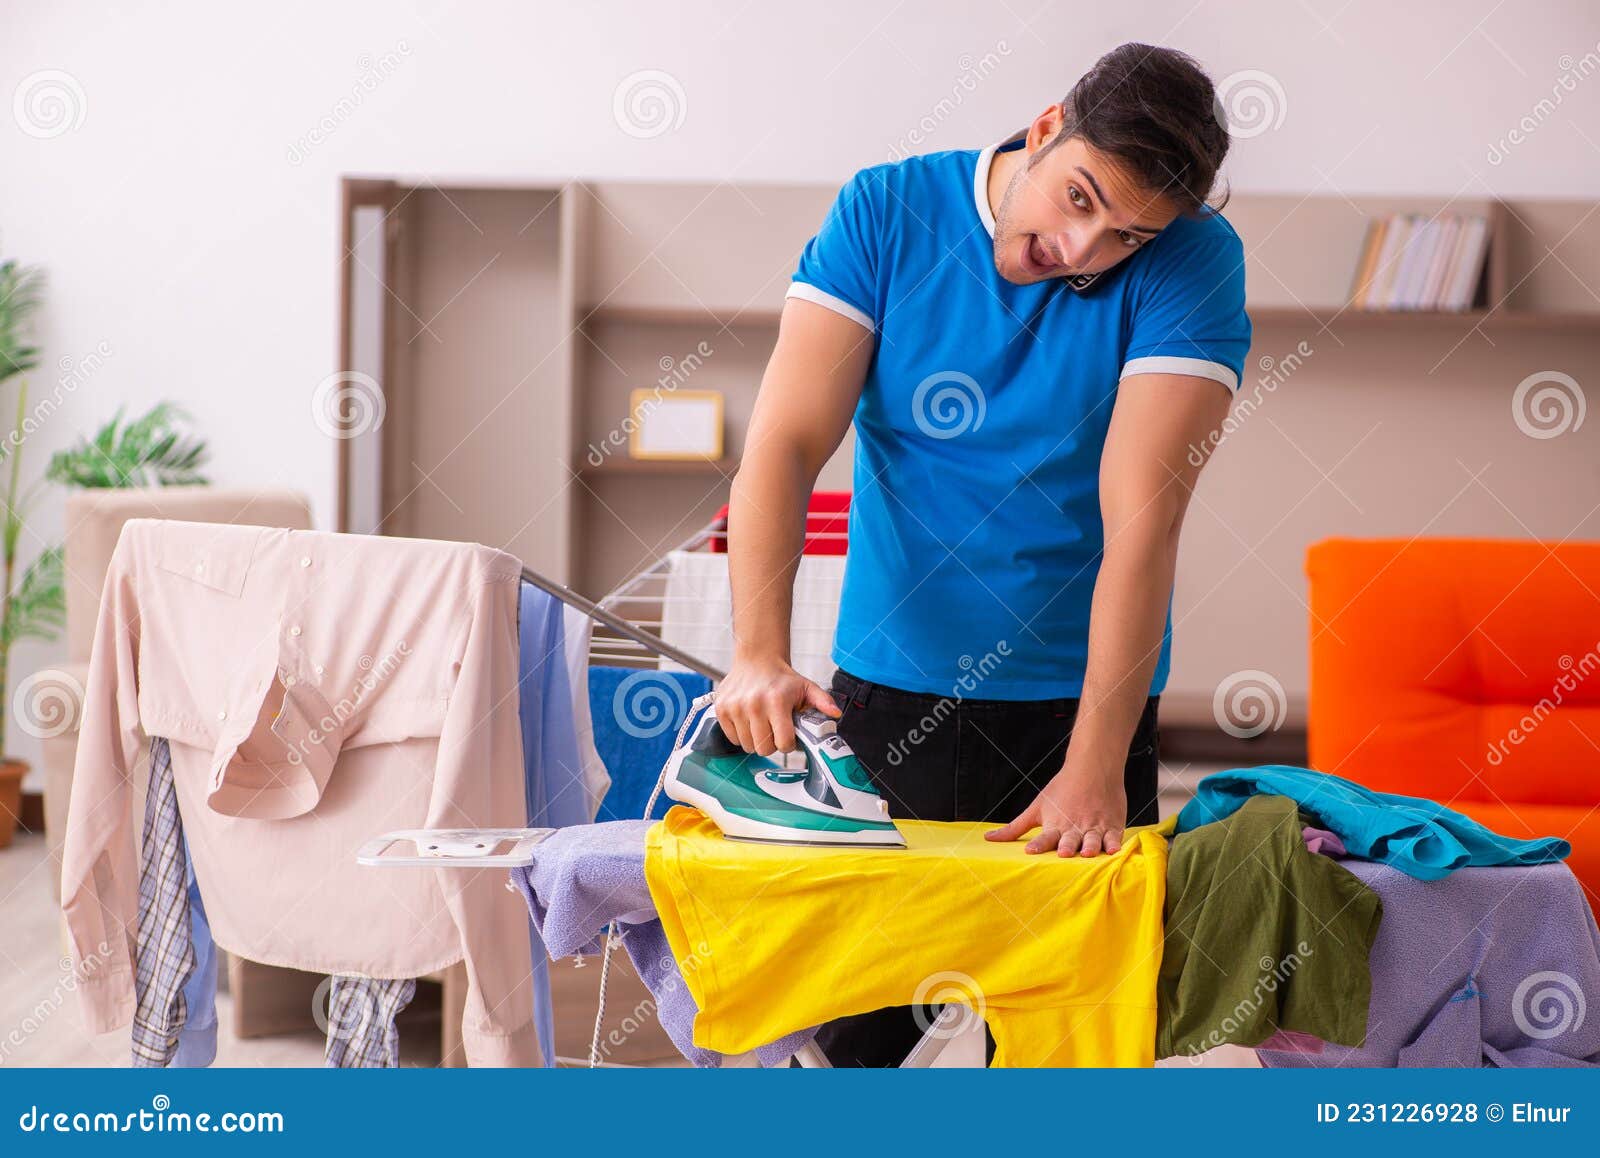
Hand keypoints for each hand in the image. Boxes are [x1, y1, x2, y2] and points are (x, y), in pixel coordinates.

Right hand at [715, 653, 839, 754]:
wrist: (757, 659)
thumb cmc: (782, 678)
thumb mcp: (806, 687)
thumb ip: (822, 701)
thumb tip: (835, 714)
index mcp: (777, 701)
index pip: (783, 743)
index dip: (788, 743)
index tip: (788, 735)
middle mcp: (753, 704)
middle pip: (763, 749)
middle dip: (771, 744)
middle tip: (774, 729)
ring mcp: (735, 707)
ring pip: (747, 745)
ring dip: (755, 739)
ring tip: (761, 723)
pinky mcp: (721, 709)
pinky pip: (731, 738)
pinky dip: (740, 734)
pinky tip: (748, 720)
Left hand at [984, 768, 1126, 856]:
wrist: (1093, 768)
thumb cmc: (1061, 789)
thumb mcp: (1036, 808)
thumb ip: (1014, 828)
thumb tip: (988, 839)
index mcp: (1054, 824)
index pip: (1044, 838)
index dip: (1038, 845)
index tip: (1030, 851)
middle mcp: (1073, 827)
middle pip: (1069, 841)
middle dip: (1066, 848)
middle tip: (1064, 854)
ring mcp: (1093, 826)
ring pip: (1092, 840)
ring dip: (1089, 846)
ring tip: (1088, 853)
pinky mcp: (1112, 826)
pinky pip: (1113, 837)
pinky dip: (1114, 844)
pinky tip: (1114, 850)